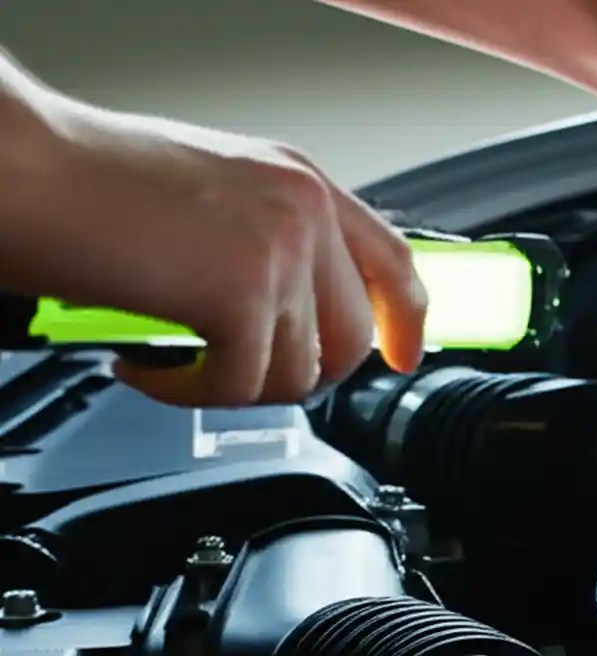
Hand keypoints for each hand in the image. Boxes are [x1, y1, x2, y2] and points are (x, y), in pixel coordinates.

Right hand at [15, 99, 426, 405]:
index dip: (407, 321)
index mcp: (303, 182)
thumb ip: (276, 242)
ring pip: (297, 373)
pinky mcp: (242, 292)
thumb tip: (304, 312)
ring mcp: (281, 250)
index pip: (395, 261)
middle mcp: (305, 209)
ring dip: (231, 385)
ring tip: (176, 358)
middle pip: (350, 340)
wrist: (25, 169)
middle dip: (294, 375)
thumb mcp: (218, 194)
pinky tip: (145, 363)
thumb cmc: (93, 182)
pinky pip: (241, 387)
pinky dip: (186, 392)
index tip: (405, 355)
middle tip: (234, 370)